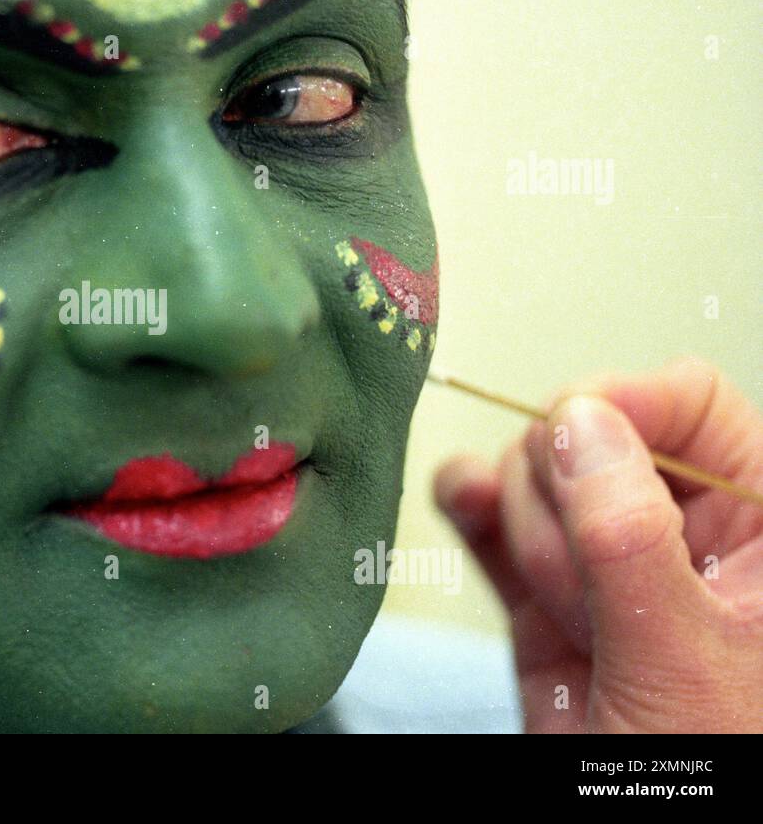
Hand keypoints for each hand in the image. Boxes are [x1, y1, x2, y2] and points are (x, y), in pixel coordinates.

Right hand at [434, 357, 762, 731]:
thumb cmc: (712, 773)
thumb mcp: (685, 658)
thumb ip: (629, 535)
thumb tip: (582, 421)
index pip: (695, 405)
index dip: (627, 403)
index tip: (573, 426)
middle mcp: (686, 530)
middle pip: (591, 433)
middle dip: (565, 501)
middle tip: (589, 587)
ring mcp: (606, 558)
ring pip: (532, 475)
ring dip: (523, 529)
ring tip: (563, 610)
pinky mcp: (544, 590)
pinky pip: (492, 518)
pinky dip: (468, 505)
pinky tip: (462, 504)